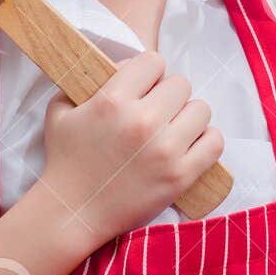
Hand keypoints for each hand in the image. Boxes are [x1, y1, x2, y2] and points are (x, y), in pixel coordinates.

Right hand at [39, 50, 224, 245]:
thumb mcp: (61, 109)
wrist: (73, 212)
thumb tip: (125, 66)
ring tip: (172, 130)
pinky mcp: (181, 176)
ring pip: (201, 109)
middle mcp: (142, 122)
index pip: (153, 61)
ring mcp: (165, 150)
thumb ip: (88, 79)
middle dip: (168, 95)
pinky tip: (188, 145)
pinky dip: (205, 141)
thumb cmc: (65, 160)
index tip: (142, 89)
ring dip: (188, 117)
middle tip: (156, 112)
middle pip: (181, 84)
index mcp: (113, 101)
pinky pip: (214, 142)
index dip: (148, 73)